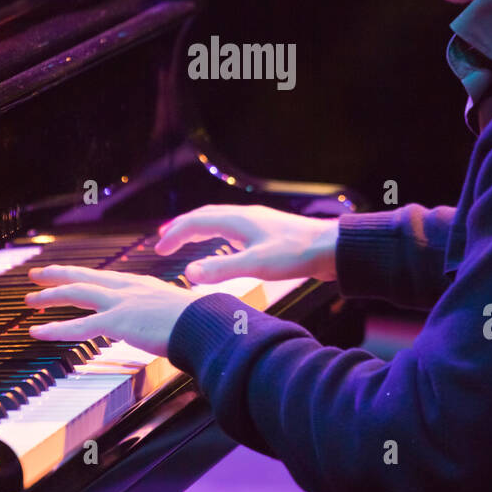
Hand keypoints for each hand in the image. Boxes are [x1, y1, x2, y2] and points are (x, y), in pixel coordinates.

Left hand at [25, 266, 212, 357]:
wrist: (206, 325)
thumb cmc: (199, 321)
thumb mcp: (177, 310)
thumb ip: (163, 313)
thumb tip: (165, 322)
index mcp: (140, 284)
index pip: (103, 277)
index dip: (82, 275)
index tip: (68, 274)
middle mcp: (126, 288)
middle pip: (83, 277)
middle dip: (56, 275)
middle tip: (36, 275)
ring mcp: (120, 303)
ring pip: (75, 294)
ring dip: (49, 296)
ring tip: (30, 300)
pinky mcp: (117, 322)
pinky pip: (78, 327)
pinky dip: (54, 328)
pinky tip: (37, 330)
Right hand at [153, 204, 338, 283]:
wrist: (332, 248)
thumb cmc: (297, 254)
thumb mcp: (256, 266)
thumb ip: (222, 270)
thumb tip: (188, 274)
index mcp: (237, 220)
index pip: (196, 222)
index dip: (174, 234)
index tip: (159, 249)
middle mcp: (245, 216)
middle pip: (205, 217)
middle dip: (182, 228)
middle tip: (164, 241)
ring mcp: (257, 223)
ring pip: (220, 221)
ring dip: (200, 230)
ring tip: (187, 242)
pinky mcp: (268, 232)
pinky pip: (234, 229)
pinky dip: (218, 236)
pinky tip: (226, 247)